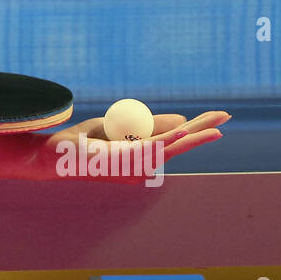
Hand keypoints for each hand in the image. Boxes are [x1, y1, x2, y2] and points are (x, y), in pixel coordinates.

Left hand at [26, 109, 230, 181]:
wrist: (54, 153)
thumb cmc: (83, 143)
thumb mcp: (118, 126)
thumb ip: (149, 125)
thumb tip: (182, 121)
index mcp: (140, 154)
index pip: (174, 140)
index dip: (197, 129)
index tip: (218, 117)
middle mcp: (139, 162)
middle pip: (178, 145)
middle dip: (203, 131)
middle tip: (226, 116)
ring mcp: (130, 162)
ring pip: (170, 147)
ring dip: (193, 135)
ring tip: (216, 127)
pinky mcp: (118, 159)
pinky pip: (147, 148)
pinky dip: (167, 139)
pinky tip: (184, 132)